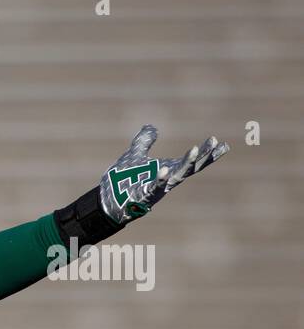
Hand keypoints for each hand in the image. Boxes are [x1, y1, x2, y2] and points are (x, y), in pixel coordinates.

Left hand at [100, 125, 228, 223]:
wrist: (106, 202)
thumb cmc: (122, 181)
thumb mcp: (134, 156)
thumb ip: (143, 141)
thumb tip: (152, 126)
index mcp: (167, 170)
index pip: (192, 162)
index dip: (207, 154)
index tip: (223, 144)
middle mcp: (166, 180)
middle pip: (190, 168)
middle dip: (203, 156)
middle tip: (214, 142)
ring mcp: (157, 189)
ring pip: (176, 176)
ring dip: (186, 163)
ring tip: (195, 149)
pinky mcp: (143, 196)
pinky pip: (154, 187)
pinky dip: (160, 179)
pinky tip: (165, 169)